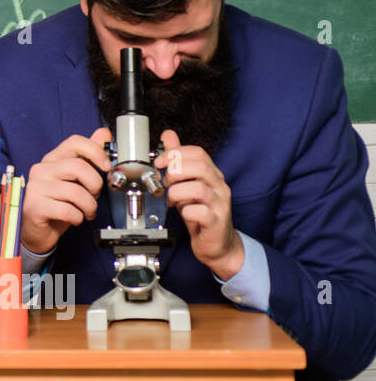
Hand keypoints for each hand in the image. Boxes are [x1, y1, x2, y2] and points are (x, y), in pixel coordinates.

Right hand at [20, 127, 112, 253]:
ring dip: (89, 206)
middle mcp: (42, 170)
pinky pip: (67, 210)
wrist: (35, 231)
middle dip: (95, 184)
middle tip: (94, 195)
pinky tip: (74, 218)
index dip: (96, 151)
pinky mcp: (35, 206)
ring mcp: (36, 188)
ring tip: (87, 211)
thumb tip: (103, 134)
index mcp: (52, 160)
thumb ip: (87, 156)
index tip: (106, 166)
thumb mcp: (74, 179)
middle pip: (78, 166)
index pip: (75, 142)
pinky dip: (77, 217)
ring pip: (75, 192)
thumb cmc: (55, 204)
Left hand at [154, 129, 241, 278]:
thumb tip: (168, 137)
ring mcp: (220, 205)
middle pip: (200, 167)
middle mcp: (219, 187)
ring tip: (172, 200)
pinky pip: (201, 212)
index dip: (175, 153)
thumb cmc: (201, 213)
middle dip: (175, 172)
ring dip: (177, 193)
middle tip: (167, 184)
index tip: (159, 162)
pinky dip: (187, 211)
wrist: (217, 244)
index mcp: (211, 175)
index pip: (198, 153)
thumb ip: (179, 161)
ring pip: (198, 189)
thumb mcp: (187, 184)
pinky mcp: (216, 223)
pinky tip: (183, 213)